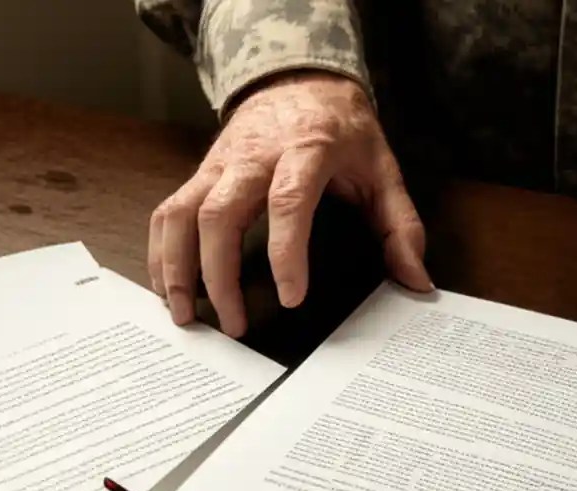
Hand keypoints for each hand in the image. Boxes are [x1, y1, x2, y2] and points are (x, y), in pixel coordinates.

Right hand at [148, 70, 432, 335]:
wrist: (299, 78)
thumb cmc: (343, 130)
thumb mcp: (383, 169)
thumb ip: (401, 227)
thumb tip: (415, 280)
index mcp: (305, 151)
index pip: (287, 202)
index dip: (286, 252)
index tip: (290, 296)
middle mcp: (253, 157)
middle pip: (220, 214)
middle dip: (219, 274)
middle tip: (234, 324)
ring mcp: (219, 165)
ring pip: (182, 214)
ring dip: (177, 268)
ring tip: (186, 316)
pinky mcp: (200, 173)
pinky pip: (168, 212)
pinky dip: (161, 252)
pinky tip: (169, 289)